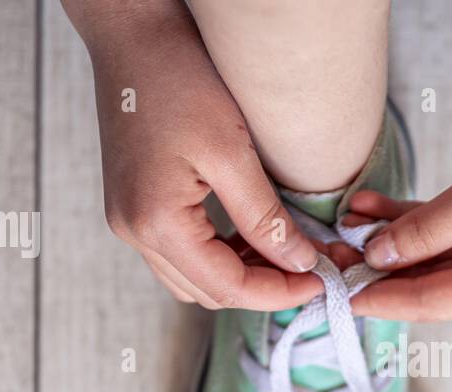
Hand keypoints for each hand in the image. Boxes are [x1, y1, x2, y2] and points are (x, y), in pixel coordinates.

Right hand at [66, 0, 321, 308]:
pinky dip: (219, 256)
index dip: (279, 293)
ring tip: (288, 253)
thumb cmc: (178, 81)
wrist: (133, 38)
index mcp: (155, 222)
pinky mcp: (134, 207)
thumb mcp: (231, 151)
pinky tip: (253, 237)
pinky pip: (181, 254)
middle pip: (209, 292)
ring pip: (194, 279)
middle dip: (264, 287)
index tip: (322, 282)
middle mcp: (134, 231)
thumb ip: (264, 217)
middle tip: (313, 267)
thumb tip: (299, 264)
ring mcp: (129, 221)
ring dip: (242, 275)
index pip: (227, 287)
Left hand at [348, 0, 451, 321]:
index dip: (385, 300)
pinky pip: (443, 226)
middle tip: (329, 258)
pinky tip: (369, 207)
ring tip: (341, 227)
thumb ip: (427, 231)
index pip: (436, 303)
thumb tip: (375, 258)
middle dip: (380, 269)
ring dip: (388, 240)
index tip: (340, 297)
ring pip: (432, 253)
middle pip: (431, 283)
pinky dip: (408, 218)